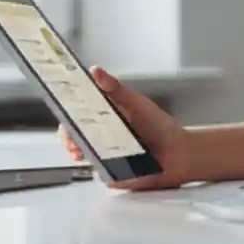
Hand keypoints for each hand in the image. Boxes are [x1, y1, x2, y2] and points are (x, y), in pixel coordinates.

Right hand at [57, 66, 195, 190]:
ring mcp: (106, 155)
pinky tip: (97, 162)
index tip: (62, 109)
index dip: (67, 111)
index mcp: (107, 115)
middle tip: (71, 136)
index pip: (79, 111)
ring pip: (82, 153)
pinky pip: (97, 172)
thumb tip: (96, 71)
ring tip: (80, 150)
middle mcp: (104, 135)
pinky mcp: (112, 172)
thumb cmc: (163, 128)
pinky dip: (95, 168)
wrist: (181, 156)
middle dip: (68, 135)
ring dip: (77, 151)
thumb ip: (116, 90)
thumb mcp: (137, 104)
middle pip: (75, 134)